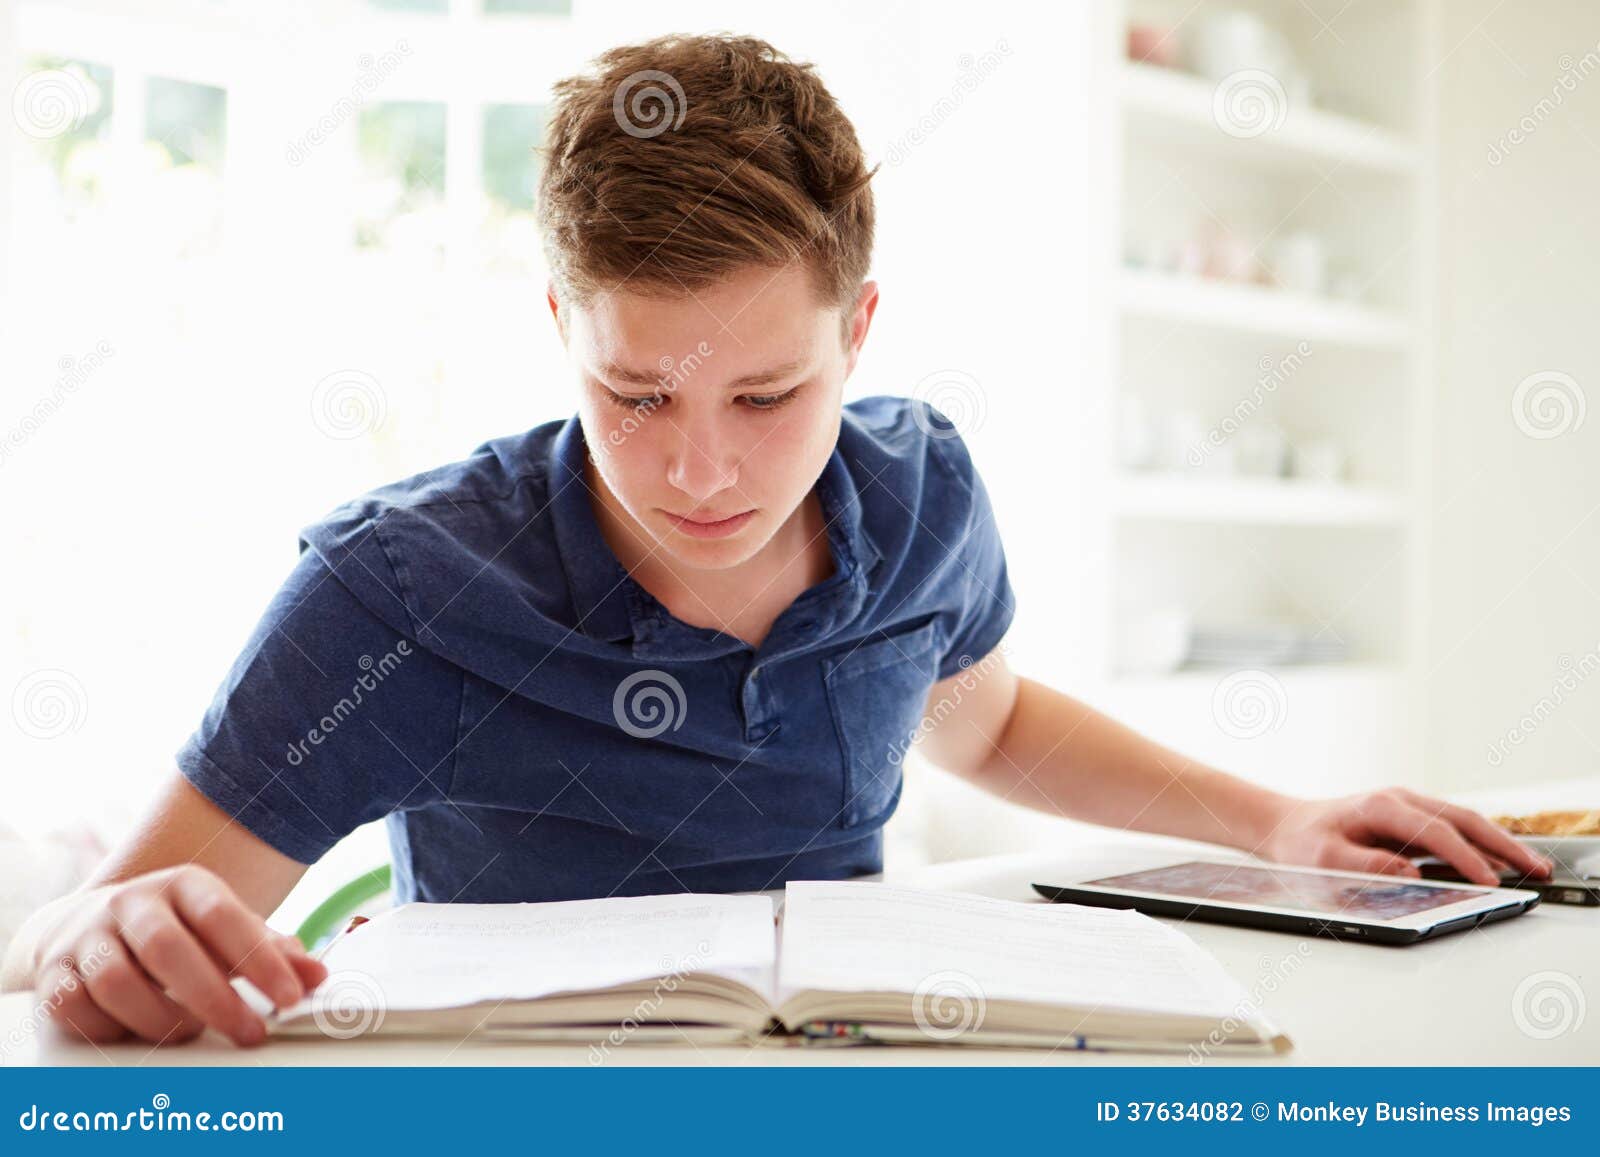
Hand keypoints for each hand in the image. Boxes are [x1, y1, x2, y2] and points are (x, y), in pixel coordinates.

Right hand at [30, 864, 327, 1046]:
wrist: (89, 923)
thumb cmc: (176, 931)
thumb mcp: (225, 930)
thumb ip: (271, 952)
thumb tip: (317, 976)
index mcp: (183, 884)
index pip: (223, 917)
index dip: (259, 959)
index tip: (291, 997)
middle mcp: (131, 904)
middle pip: (168, 949)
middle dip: (215, 999)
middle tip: (251, 1032)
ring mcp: (88, 937)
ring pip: (118, 982)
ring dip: (161, 1019)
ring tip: (191, 1033)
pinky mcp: (53, 973)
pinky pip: (74, 1007)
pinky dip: (110, 1029)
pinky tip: (136, 1033)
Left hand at [1261, 787, 1553, 885]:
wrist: (1288, 825)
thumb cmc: (1303, 842)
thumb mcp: (1323, 858)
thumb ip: (1364, 865)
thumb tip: (1409, 873)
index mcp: (1382, 807)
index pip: (1435, 833)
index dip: (1465, 859)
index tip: (1490, 881)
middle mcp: (1402, 800)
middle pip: (1464, 819)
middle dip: (1503, 845)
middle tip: (1537, 869)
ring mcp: (1410, 807)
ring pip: (1466, 821)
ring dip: (1500, 843)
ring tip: (1533, 867)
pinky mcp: (1413, 819)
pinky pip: (1456, 830)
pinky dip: (1483, 844)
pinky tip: (1503, 862)